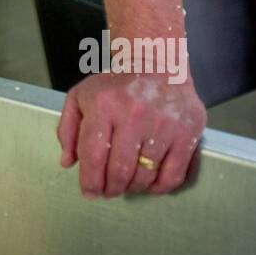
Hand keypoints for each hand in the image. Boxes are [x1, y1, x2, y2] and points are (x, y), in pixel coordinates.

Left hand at [57, 70, 206, 197]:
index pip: (93, 156)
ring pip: (145, 176)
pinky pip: (173, 175)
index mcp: (104, 105)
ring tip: (127, 183)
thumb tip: (67, 162)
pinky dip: (159, 187)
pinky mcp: (187, 132)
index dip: (90, 182)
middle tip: (108, 191)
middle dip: (110, 188)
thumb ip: (68, 129)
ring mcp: (163, 124)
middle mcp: (134, 114)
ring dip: (133, 187)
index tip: (90, 192)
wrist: (157, 62)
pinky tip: (150, 182)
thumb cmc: (116, 85)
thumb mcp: (81, 96)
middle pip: (119, 171)